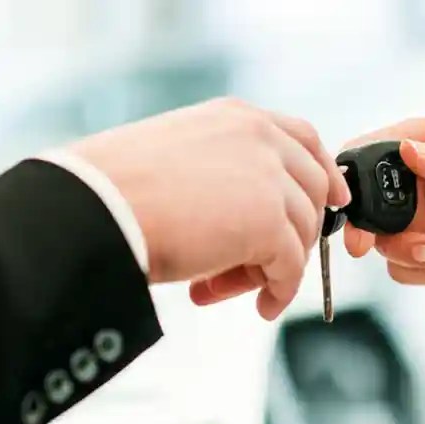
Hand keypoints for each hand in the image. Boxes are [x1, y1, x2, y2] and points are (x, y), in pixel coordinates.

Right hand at [71, 97, 349, 319]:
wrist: (93, 208)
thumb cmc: (114, 189)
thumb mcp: (178, 159)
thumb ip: (221, 172)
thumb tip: (242, 214)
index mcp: (235, 117)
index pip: (302, 138)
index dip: (321, 174)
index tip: (330, 200)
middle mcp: (259, 137)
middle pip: (311, 190)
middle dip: (293, 234)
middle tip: (261, 267)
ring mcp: (268, 176)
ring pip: (301, 232)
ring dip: (276, 268)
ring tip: (241, 292)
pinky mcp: (268, 220)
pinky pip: (291, 266)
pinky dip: (281, 291)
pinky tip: (262, 306)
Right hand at [340, 118, 424, 283]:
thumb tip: (409, 152)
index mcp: (415, 145)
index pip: (362, 156)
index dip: (347, 179)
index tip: (351, 204)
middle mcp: (407, 185)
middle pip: (363, 210)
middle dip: (367, 232)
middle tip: (370, 246)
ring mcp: (417, 221)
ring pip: (385, 247)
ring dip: (413, 255)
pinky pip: (412, 272)